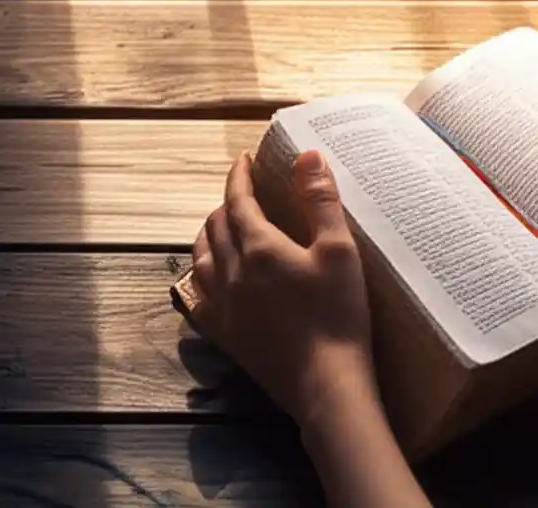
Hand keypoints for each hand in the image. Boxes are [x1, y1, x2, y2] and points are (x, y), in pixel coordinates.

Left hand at [190, 150, 373, 424]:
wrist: (325, 383)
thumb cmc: (339, 314)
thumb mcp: (340, 250)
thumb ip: (321, 200)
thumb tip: (306, 155)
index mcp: (260, 247)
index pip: (239, 201)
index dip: (239, 177)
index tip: (244, 160)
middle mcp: (232, 273)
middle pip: (216, 227)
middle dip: (226, 203)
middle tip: (243, 193)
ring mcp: (225, 307)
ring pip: (201, 259)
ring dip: (208, 235)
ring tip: (221, 227)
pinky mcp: (225, 336)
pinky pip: (197, 300)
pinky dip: (197, 279)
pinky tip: (204, 279)